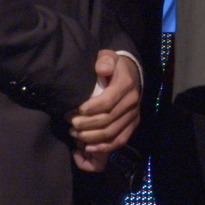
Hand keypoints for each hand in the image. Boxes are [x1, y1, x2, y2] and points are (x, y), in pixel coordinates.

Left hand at [67, 51, 140, 170]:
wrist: (130, 75)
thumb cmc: (113, 68)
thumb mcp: (108, 57)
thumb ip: (104, 60)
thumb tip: (102, 68)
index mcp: (126, 84)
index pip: (107, 102)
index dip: (89, 110)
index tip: (75, 111)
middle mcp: (133, 101)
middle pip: (107, 120)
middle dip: (85, 125)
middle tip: (70, 123)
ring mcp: (133, 115)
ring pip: (111, 133)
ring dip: (90, 137)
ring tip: (75, 133)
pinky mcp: (132, 124)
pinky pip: (119, 140)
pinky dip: (103, 147)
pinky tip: (88, 147)